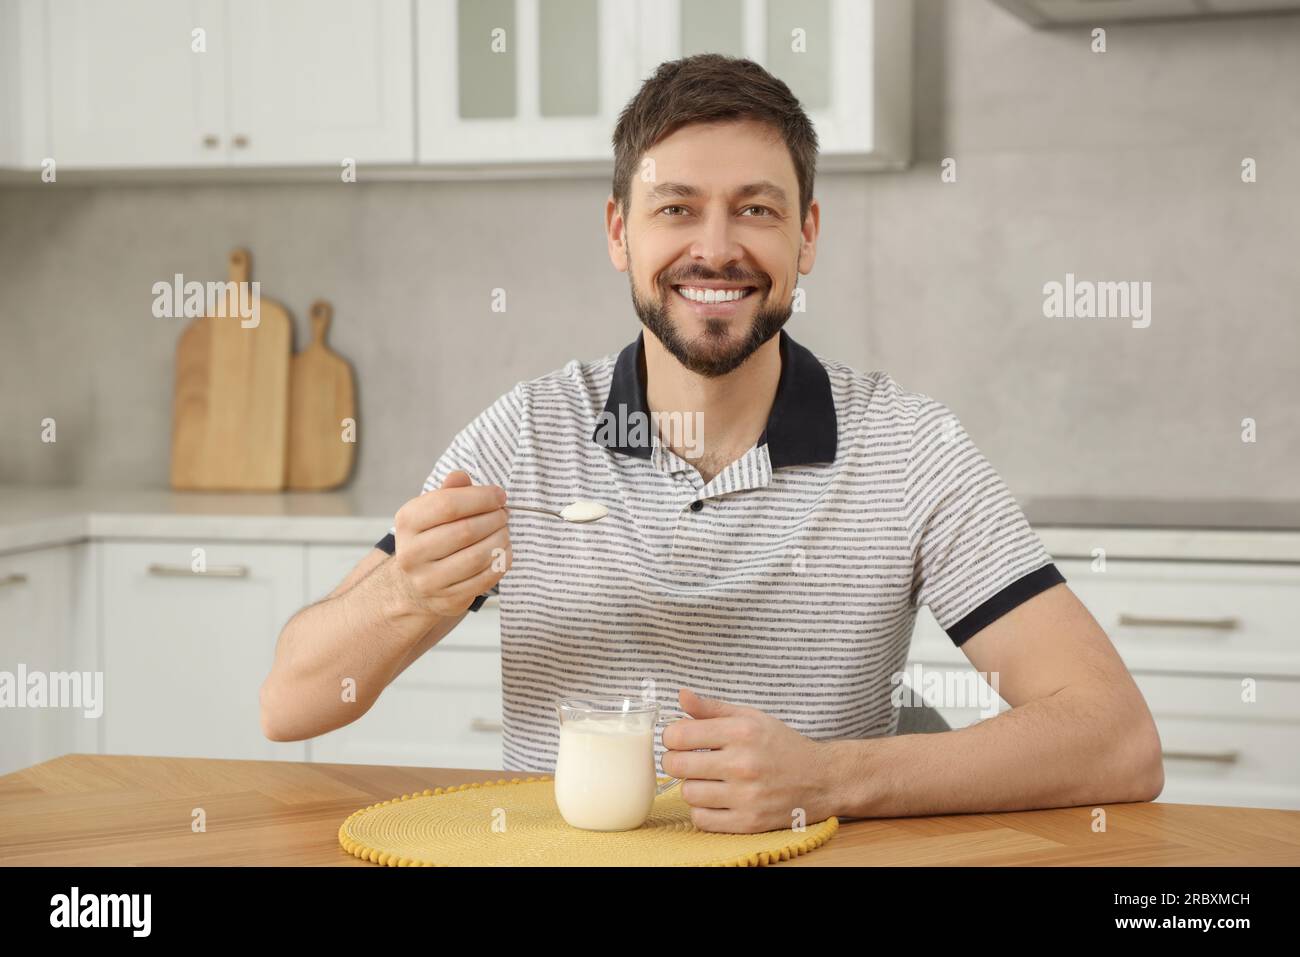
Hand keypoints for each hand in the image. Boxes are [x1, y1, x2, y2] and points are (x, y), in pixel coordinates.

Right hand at [391, 470, 511, 616]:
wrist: (413, 585)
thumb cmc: (430, 538)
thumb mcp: (431, 510)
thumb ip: (448, 492)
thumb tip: (461, 476)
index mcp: (407, 522)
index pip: (447, 504)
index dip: (481, 497)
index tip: (499, 495)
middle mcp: (412, 553)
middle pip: (465, 531)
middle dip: (494, 518)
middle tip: (504, 514)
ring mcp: (428, 580)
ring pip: (477, 557)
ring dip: (500, 540)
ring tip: (505, 531)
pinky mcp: (448, 600)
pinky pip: (484, 579)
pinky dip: (501, 562)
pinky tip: (504, 550)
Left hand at [661, 688, 842, 832]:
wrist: (823, 779)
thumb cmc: (782, 746)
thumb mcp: (751, 717)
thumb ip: (712, 708)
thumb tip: (681, 695)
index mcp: (741, 731)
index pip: (678, 734)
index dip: (671, 736)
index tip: (678, 739)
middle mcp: (743, 763)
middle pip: (676, 765)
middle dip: (674, 761)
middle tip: (686, 760)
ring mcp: (746, 796)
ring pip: (687, 793)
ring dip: (691, 786)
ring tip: (707, 780)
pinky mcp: (749, 822)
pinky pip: (702, 819)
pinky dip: (703, 810)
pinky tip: (716, 799)